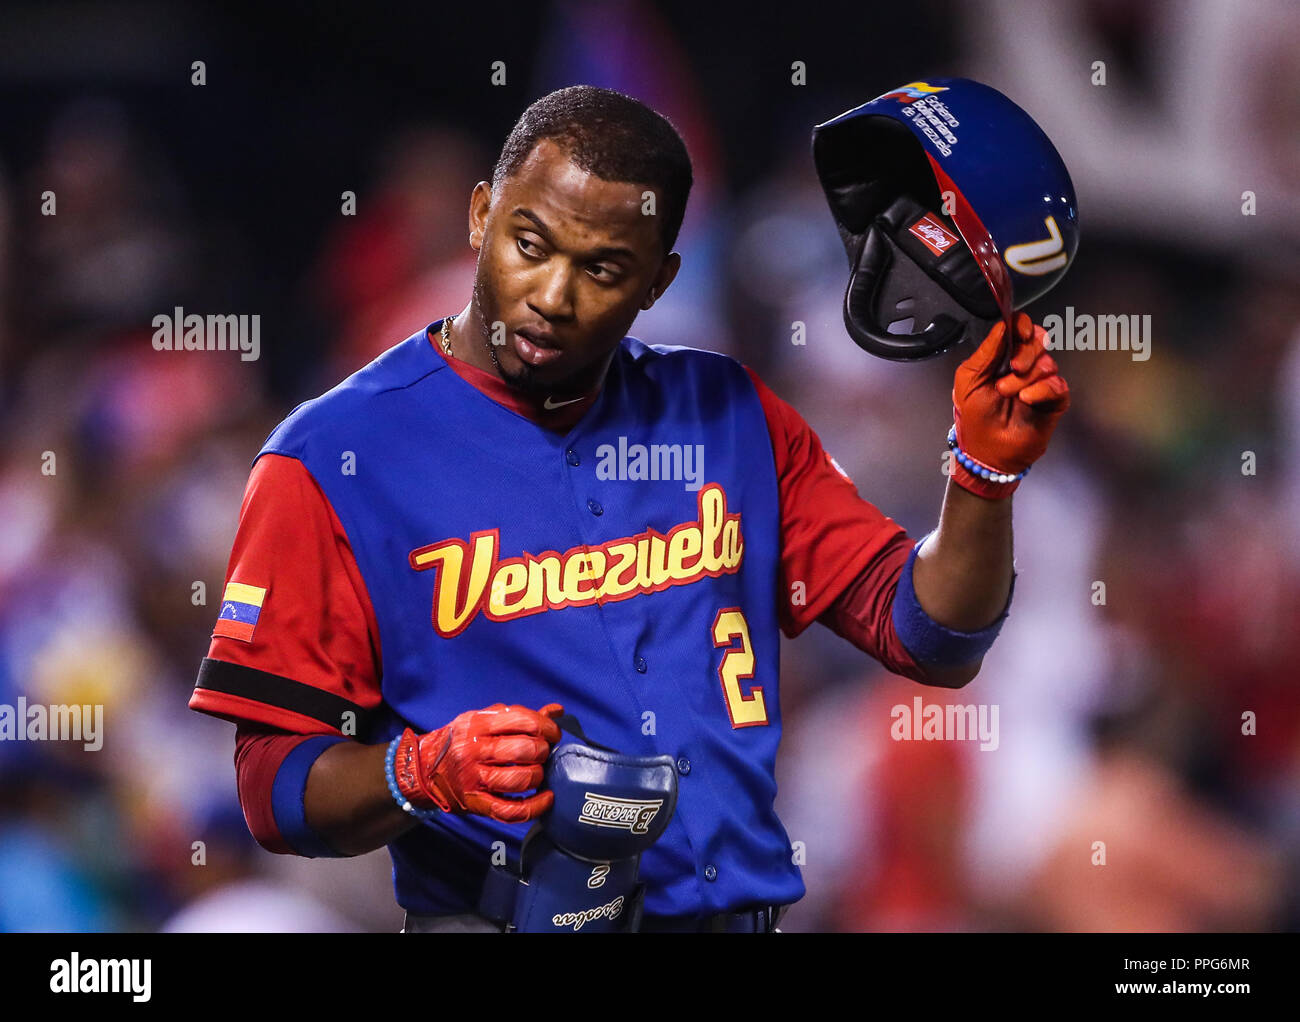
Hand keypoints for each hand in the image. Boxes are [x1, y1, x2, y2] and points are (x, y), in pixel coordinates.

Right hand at [394, 702, 563, 822]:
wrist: (421, 770)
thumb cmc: (459, 742)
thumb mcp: (482, 721)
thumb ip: (518, 716)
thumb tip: (556, 712)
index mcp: (477, 724)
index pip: (522, 720)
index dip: (546, 727)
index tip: (553, 734)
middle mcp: (474, 750)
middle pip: (524, 750)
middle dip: (543, 751)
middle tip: (543, 753)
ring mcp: (474, 778)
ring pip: (520, 779)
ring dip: (538, 776)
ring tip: (539, 773)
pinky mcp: (476, 803)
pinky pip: (511, 810)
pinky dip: (535, 806)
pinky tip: (546, 798)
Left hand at [951, 312, 1069, 495]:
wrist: (986, 451)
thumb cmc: (975, 417)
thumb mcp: (969, 380)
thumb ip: (986, 352)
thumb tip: (1002, 326)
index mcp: (1004, 358)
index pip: (1020, 330)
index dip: (1023, 326)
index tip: (1020, 333)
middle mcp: (1026, 366)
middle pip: (1038, 342)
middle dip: (1025, 353)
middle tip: (1013, 369)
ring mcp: (1041, 382)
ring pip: (1047, 363)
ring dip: (1026, 379)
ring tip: (1010, 395)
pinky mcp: (1055, 401)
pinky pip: (1057, 385)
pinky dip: (1041, 390)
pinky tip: (1026, 400)